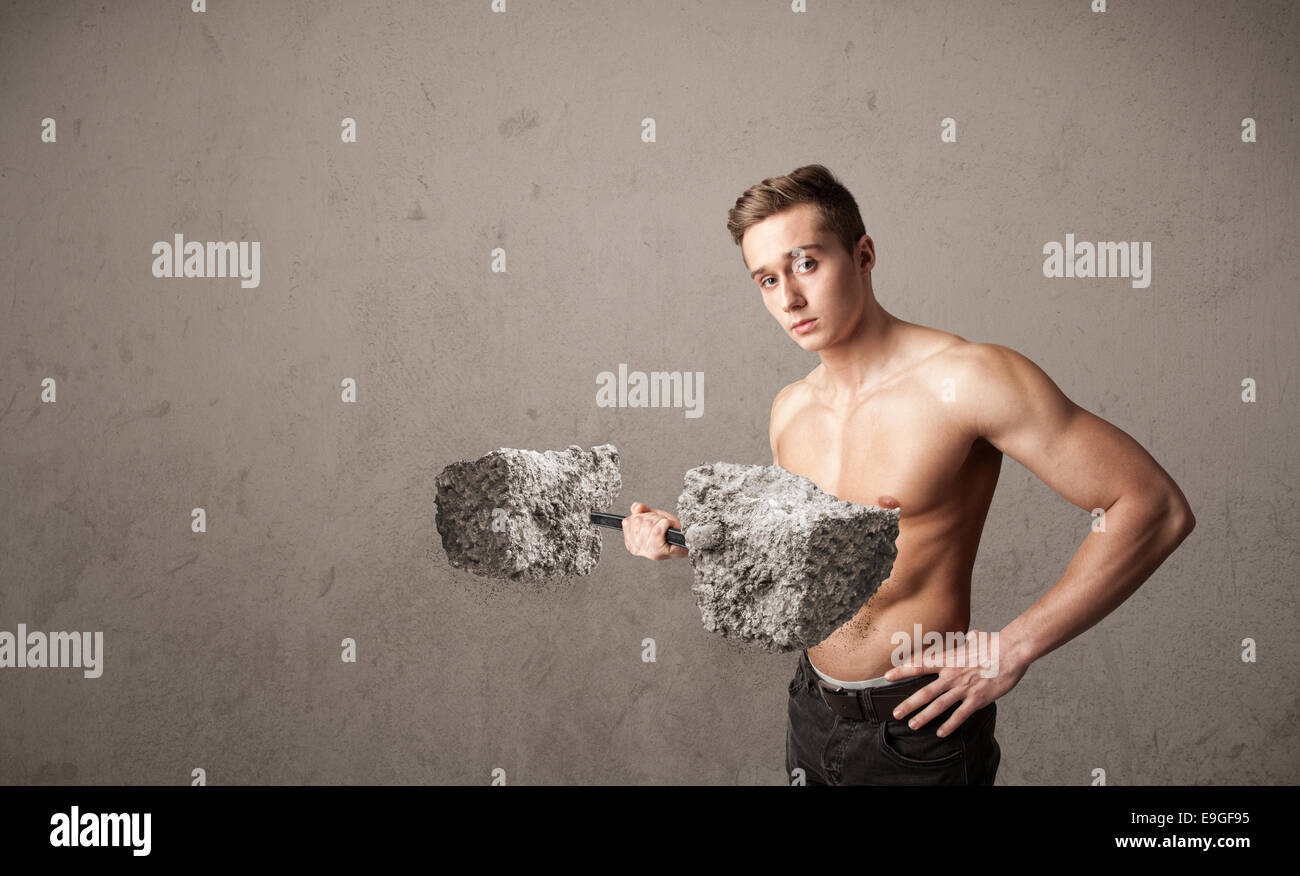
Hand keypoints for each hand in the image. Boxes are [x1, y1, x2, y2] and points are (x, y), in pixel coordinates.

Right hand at [621, 501, 688, 559]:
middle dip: (651, 518)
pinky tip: (668, 528)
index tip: (650, 520)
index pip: (628, 521)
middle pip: (637, 521)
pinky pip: (657, 530)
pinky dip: (665, 524)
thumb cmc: (670, 529)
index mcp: (631, 542)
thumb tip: (636, 508)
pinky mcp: (657, 552)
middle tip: (660, 524)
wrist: (685, 539)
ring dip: (659, 521)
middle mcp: (636, 548)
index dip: (641, 516)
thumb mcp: (653, 516)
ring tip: (665, 527)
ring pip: (647, 525)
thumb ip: (642, 511)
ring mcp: (646, 551)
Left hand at [882, 628, 1026, 736]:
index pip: (920, 665)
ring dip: (924, 717)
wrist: (1011, 652)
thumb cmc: (995, 644)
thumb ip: (969, 641)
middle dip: (908, 704)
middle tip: (895, 713)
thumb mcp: (977, 639)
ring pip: (939, 706)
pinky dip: (949, 725)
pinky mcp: (977, 699)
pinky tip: (941, 733)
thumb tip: (972, 636)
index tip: (887, 676)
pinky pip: (960, 715)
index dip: (902, 671)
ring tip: (912, 725)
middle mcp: (952, 675)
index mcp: (949, 659)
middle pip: (925, 692)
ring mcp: (964, 688)